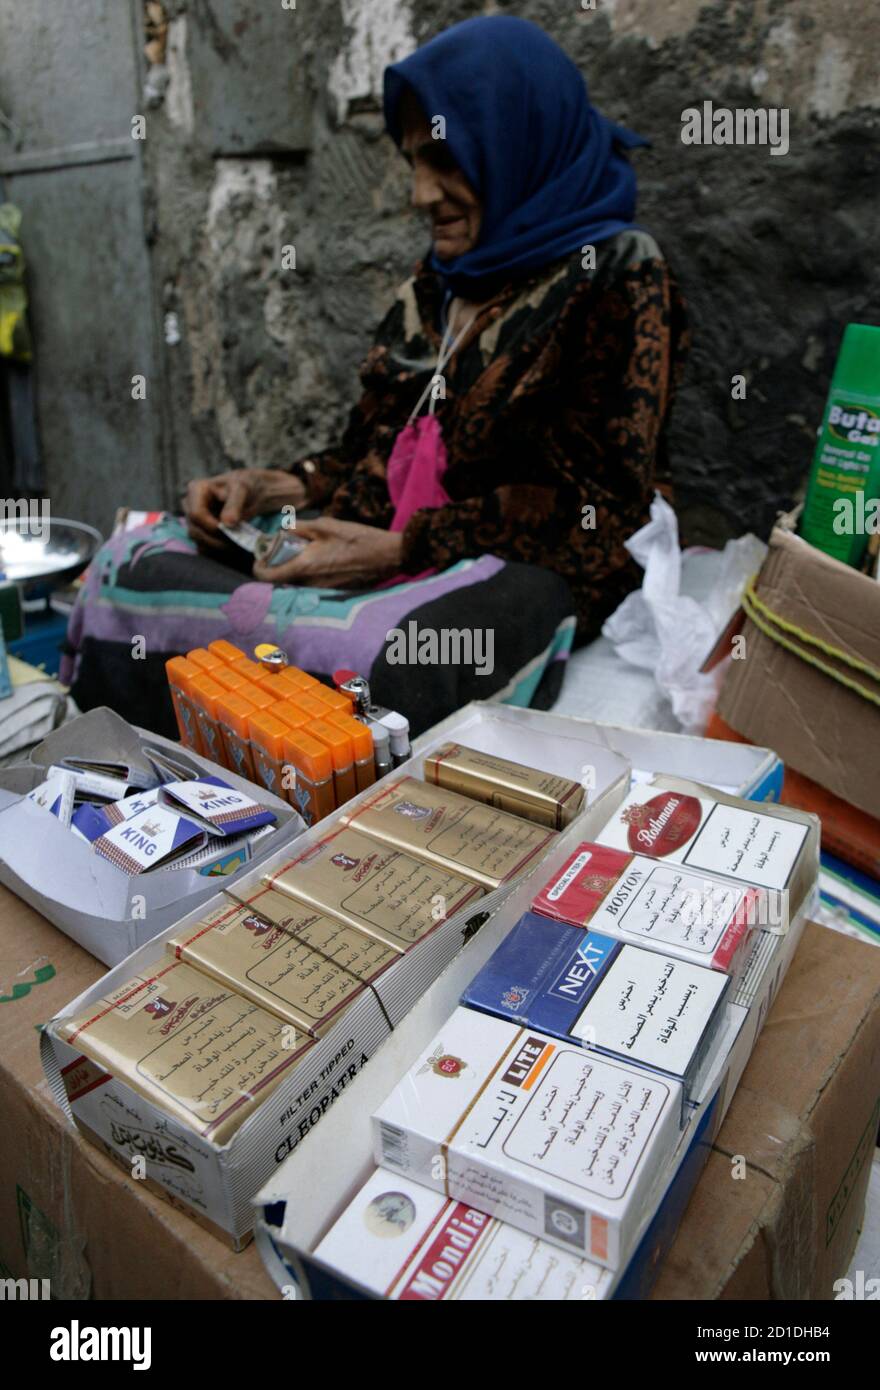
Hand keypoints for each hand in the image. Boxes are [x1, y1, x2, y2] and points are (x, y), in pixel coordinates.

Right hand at [183, 468, 307, 551]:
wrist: (250, 493)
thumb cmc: (245, 486)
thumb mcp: (242, 489)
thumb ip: (234, 505)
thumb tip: (227, 523)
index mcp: (196, 489)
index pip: (196, 514)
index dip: (211, 526)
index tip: (230, 531)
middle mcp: (190, 506)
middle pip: (195, 531)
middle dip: (216, 541)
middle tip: (237, 545)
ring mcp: (194, 521)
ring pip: (199, 543)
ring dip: (218, 550)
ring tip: (238, 548)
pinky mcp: (201, 534)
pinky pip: (205, 549)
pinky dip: (219, 553)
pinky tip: (234, 551)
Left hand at [252, 517, 403, 587]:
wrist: (388, 556)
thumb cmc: (358, 538)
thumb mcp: (326, 525)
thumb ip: (300, 528)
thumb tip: (284, 531)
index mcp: (305, 566)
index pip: (268, 576)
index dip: (259, 568)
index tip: (261, 558)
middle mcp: (311, 584)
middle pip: (282, 582)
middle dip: (278, 567)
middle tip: (282, 552)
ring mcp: (323, 591)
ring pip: (297, 584)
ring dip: (294, 571)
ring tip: (303, 554)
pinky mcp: (334, 592)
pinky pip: (313, 587)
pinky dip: (310, 576)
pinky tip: (322, 561)